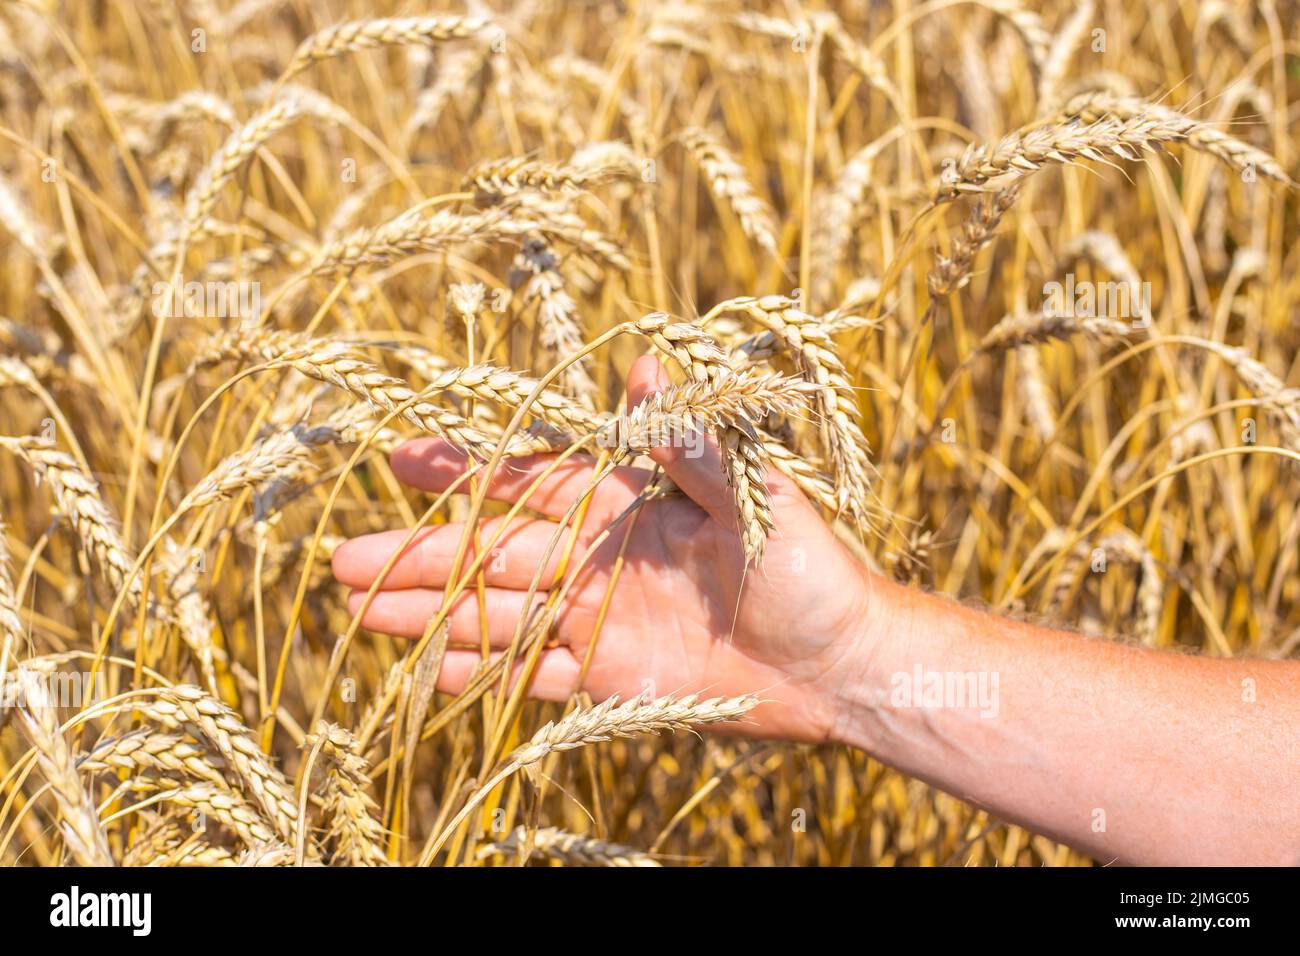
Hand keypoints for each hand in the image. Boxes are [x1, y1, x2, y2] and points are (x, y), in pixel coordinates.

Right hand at [331, 355, 885, 741]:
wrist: (841, 662)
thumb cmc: (808, 565)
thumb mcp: (756, 496)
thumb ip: (692, 443)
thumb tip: (644, 364)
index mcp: (628, 501)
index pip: (531, 479)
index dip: (467, 469)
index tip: (400, 455)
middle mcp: (601, 557)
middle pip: (495, 553)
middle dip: (421, 554)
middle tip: (342, 560)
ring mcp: (601, 620)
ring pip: (500, 614)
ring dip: (434, 613)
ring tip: (360, 614)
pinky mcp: (614, 679)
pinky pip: (537, 677)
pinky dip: (488, 676)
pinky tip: (434, 674)